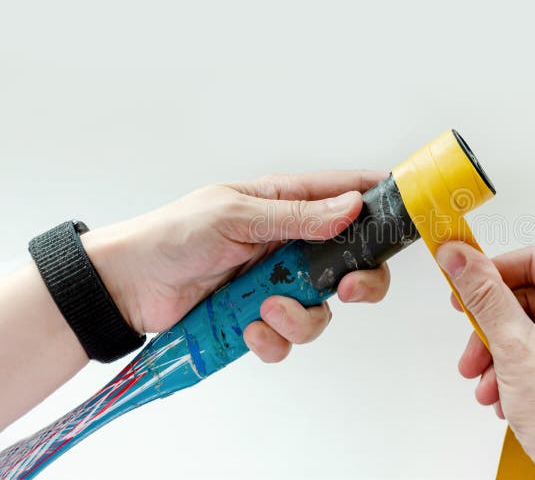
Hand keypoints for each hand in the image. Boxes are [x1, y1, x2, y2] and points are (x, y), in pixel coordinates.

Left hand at [81, 170, 390, 362]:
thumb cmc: (175, 234)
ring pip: (322, 309)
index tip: (403, 224)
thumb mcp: (236, 213)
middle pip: (354, 264)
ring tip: (264, 309)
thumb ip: (297, 216)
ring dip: (300, 317)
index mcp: (288, 205)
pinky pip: (287, 338)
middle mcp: (292, 245)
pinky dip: (272, 339)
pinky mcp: (260, 318)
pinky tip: (247, 328)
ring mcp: (278, 283)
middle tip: (345, 290)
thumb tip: (352, 206)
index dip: (380, 205)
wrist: (130, 285)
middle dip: (359, 282)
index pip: (347, 196)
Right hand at [436, 243, 534, 478]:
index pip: (533, 261)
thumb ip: (482, 294)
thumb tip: (459, 256)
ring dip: (497, 351)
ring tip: (483, 381)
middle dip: (491, 327)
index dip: (492, 272)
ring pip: (527, 323)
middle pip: (527, 296)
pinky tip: (500, 391)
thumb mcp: (511, 345)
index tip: (460, 281)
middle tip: (470, 348)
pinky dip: (513, 363)